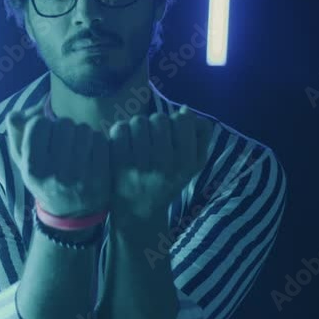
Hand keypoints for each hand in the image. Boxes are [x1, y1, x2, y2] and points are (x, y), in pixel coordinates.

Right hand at [6, 106, 110, 216]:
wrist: (70, 214)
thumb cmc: (44, 179)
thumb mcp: (23, 162)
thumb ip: (16, 135)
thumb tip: (16, 114)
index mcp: (32, 169)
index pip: (39, 124)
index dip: (44, 125)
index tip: (47, 136)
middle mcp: (55, 175)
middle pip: (64, 124)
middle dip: (64, 128)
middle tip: (65, 141)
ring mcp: (80, 178)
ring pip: (84, 129)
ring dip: (82, 133)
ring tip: (78, 147)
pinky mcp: (101, 178)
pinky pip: (100, 141)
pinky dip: (96, 142)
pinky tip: (91, 153)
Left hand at [107, 105, 213, 222]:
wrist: (139, 210)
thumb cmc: (169, 181)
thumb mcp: (194, 164)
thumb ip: (200, 136)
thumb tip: (185, 109)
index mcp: (186, 161)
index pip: (183, 119)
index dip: (177, 120)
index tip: (172, 132)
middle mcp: (165, 163)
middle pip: (159, 118)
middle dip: (156, 124)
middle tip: (153, 137)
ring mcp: (140, 163)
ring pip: (139, 121)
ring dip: (138, 127)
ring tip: (138, 141)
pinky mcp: (118, 162)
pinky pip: (120, 128)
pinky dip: (121, 131)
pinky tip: (124, 143)